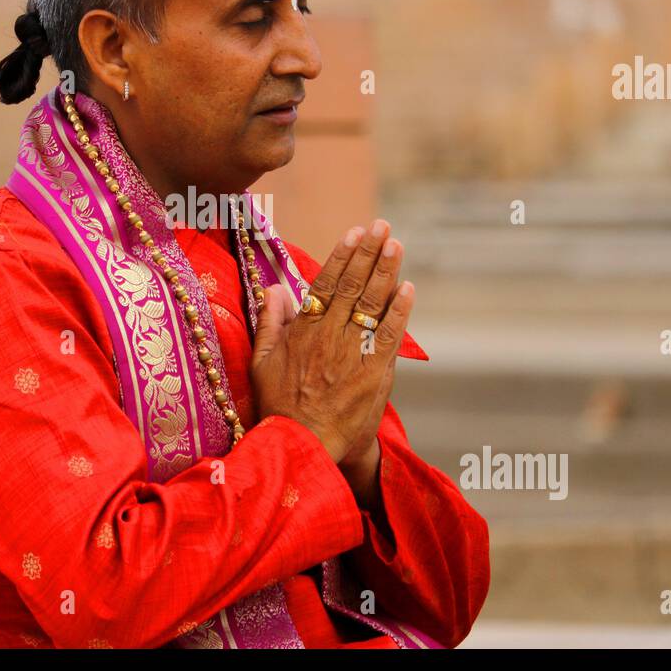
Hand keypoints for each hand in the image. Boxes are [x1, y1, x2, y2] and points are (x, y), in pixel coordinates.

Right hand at [250, 220, 412, 462]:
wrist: (303, 444)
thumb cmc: (279, 404)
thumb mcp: (262, 362)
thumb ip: (269, 322)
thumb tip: (274, 288)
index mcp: (303, 331)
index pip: (325, 284)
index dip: (341, 256)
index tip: (354, 232)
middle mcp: (329, 337)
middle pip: (352, 286)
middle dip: (368, 253)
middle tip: (382, 226)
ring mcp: (352, 354)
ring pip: (372, 305)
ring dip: (386, 272)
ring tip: (396, 245)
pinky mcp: (373, 373)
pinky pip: (389, 336)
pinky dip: (399, 311)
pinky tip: (408, 288)